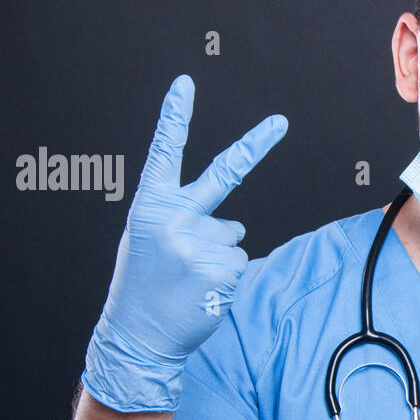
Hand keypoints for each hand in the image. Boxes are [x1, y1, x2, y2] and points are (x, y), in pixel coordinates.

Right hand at [81, 75, 287, 411]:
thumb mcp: (150, 242)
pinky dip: (226, 278)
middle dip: (256, 143)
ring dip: (218, 257)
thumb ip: (185, 220)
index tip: (185, 84)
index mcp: (149, 206)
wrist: (136, 336)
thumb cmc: (144, 286)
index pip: (164, 152)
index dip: (174, 117)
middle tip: (282, 120)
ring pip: (233, 237)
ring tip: (188, 279)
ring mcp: (197, 242)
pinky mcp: (220, 267)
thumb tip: (235, 225)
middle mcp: (173, 217)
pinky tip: (201, 291)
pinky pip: (239, 261)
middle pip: (223, 173)